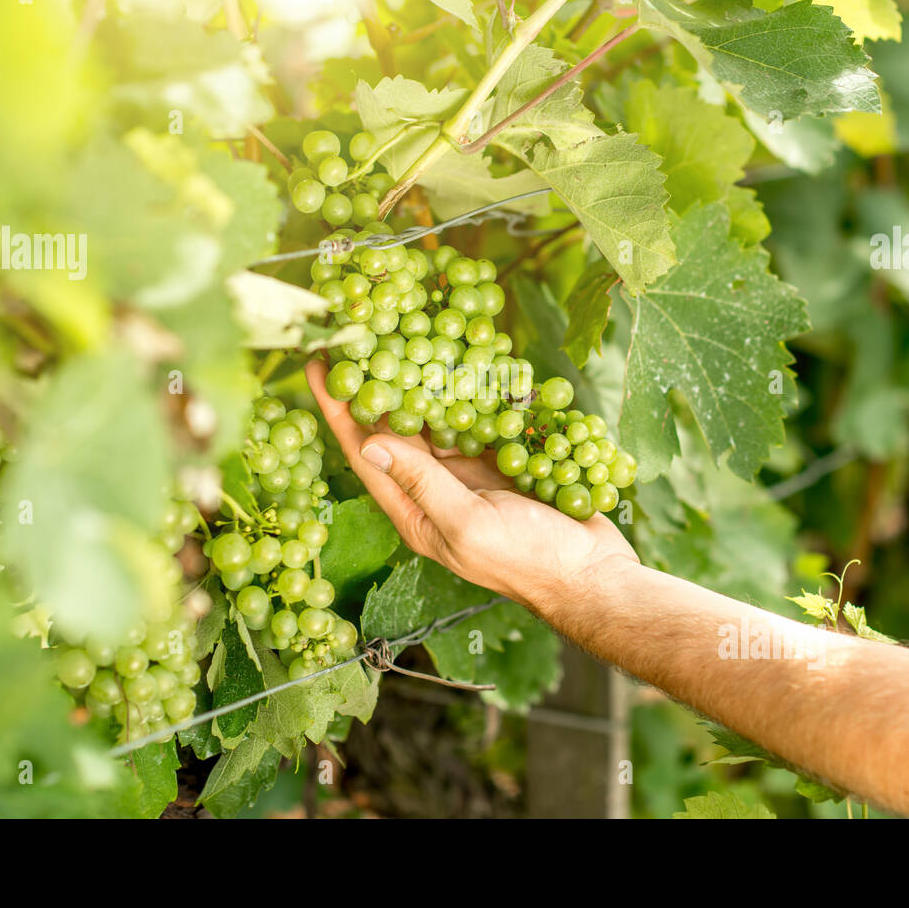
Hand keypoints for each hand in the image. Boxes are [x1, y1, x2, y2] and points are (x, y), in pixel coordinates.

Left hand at [305, 360, 637, 610]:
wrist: (592, 574)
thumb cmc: (528, 560)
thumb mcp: (468, 523)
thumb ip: (421, 482)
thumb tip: (369, 442)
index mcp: (414, 512)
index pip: (363, 453)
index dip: (337, 409)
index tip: (316, 364)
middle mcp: (434, 490)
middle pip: (394, 428)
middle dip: (375, 383)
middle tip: (358, 333)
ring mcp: (469, 474)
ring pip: (435, 417)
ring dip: (421, 379)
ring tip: (402, 333)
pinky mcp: (502, 460)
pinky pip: (476, 416)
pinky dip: (469, 389)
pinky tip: (462, 357)